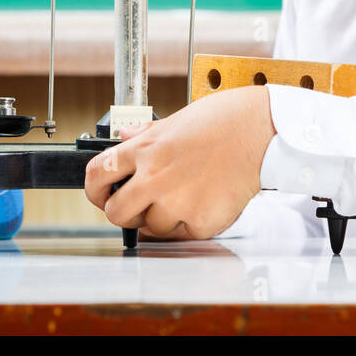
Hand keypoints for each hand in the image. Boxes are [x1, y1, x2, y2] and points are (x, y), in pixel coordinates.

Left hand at [84, 85, 275, 239]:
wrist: (260, 130)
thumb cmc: (223, 120)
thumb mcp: (175, 120)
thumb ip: (146, 135)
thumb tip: (125, 137)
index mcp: (145, 149)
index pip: (96, 174)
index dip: (94, 190)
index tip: (101, 195)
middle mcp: (155, 177)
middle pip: (116, 212)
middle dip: (125, 214)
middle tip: (140, 208)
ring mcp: (178, 201)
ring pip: (152, 228)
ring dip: (164, 220)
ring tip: (187, 196)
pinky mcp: (202, 221)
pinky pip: (185, 235)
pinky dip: (193, 226)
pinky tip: (206, 201)